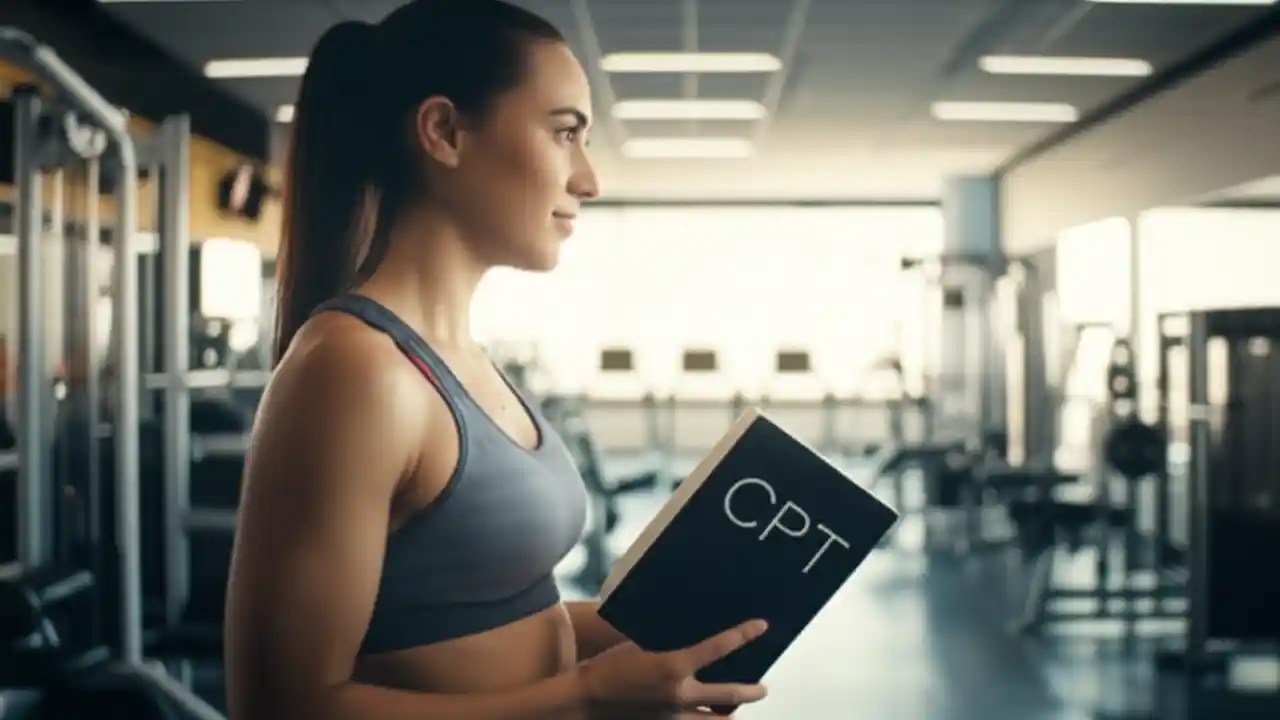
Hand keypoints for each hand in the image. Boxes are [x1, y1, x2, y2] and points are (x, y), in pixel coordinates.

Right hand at [575, 619, 769, 718]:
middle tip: (762, 688)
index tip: (761, 626)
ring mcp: (674, 717)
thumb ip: (667, 648)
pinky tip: (705, 717)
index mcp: (674, 665)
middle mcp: (680, 694)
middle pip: (730, 695)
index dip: (743, 635)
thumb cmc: (608, 667)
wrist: (585, 701)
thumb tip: (687, 643)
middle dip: (751, 691)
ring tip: (736, 712)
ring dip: (730, 716)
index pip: (718, 647)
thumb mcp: (639, 647)